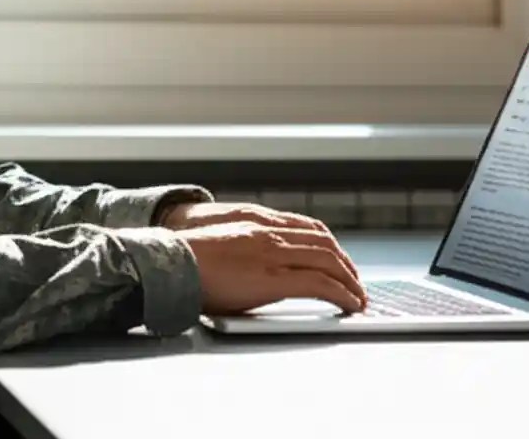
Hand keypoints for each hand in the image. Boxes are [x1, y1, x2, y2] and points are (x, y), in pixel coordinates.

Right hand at [176, 221, 367, 315]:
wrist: (169, 263)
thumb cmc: (186, 261)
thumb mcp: (222, 245)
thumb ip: (247, 251)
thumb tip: (258, 270)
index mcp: (258, 224)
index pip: (310, 228)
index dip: (332, 246)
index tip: (341, 261)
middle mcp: (270, 235)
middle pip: (325, 243)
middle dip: (347, 264)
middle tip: (356, 283)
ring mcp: (273, 255)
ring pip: (328, 261)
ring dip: (350, 281)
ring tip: (359, 298)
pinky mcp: (272, 278)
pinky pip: (319, 284)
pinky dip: (341, 294)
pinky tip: (349, 305)